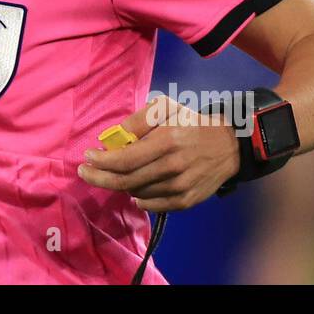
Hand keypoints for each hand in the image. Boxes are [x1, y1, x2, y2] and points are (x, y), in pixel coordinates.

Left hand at [77, 94, 240, 211]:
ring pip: (137, 193)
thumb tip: (113, 137)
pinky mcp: (186, 201)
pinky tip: (133, 189)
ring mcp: (180, 187)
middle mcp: (172, 168)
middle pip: (125, 180)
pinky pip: (152, 205)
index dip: (100, 161)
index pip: (124, 159)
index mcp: (166, 141)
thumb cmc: (192, 123)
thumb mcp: (166, 108)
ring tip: (113, 174)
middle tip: (84, 172)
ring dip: (119, 185)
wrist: (229, 145)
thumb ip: (138, 120)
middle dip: (98, 178)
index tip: (87, 157)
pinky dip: (138, 198)